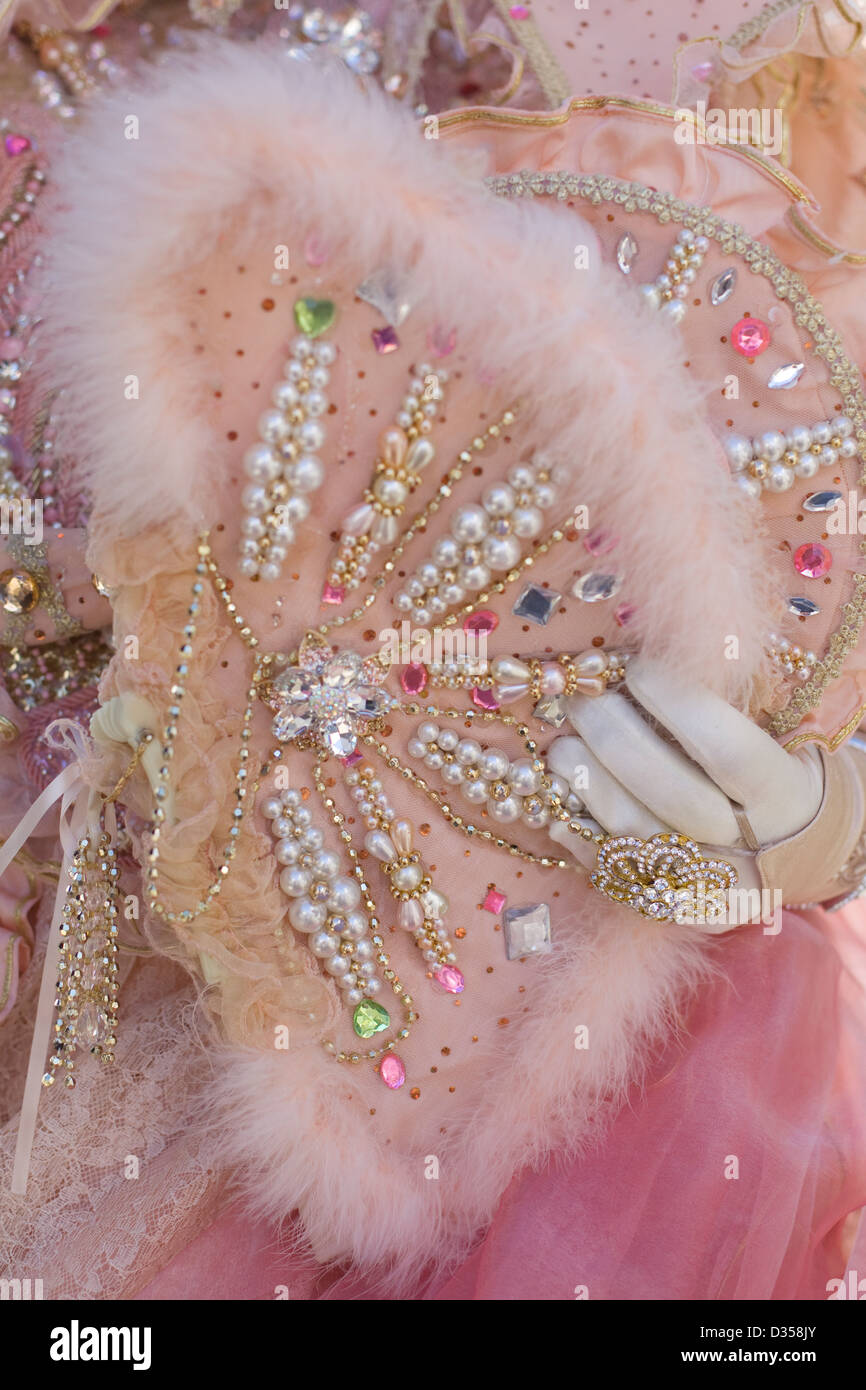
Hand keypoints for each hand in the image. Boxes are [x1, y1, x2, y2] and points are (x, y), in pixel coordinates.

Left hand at [547, 657, 833, 920]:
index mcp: (784, 795)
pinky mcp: (670, 908)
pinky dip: (576, 829)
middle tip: (582, 697)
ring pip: (633, 833)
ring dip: (586, 780)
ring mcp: (707, 886)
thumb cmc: (776, 765)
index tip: (635, 666)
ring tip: (563, 743)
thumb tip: (647, 651)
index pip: (727, 749)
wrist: (798, 845)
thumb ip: (726, 698)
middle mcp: (749, 849)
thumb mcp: (774, 730)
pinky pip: (609, 869)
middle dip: (613, 736)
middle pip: (670, 792)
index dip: (674, 703)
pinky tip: (562, 793)